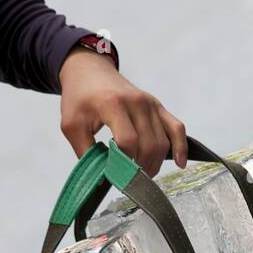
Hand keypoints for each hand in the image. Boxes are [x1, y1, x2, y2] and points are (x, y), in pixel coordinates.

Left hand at [58, 47, 187, 176]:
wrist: (89, 71)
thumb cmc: (79, 98)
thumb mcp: (71, 125)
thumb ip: (85, 151)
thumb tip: (102, 178)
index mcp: (113, 104)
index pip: (127, 141)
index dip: (123, 163)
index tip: (114, 176)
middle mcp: (136, 102)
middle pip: (148, 145)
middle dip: (140, 168)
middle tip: (128, 181)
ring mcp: (150, 104)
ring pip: (162, 142)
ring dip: (154, 163)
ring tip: (141, 175)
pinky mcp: (157, 106)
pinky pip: (176, 127)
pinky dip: (180, 146)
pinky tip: (179, 163)